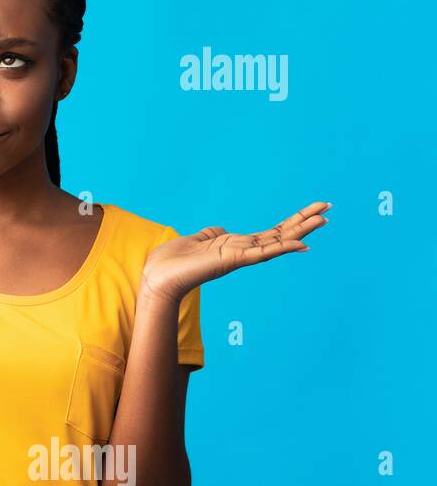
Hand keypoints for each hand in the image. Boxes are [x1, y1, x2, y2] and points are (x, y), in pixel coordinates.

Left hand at [141, 200, 330, 301]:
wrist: (157, 277)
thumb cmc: (171, 262)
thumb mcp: (196, 240)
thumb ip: (210, 234)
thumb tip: (220, 229)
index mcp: (234, 245)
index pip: (269, 232)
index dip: (290, 222)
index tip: (311, 210)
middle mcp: (241, 251)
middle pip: (280, 234)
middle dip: (304, 221)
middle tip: (328, 208)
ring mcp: (239, 256)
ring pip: (277, 242)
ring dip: (301, 231)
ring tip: (323, 220)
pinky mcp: (233, 260)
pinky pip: (262, 253)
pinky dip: (282, 248)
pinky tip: (301, 244)